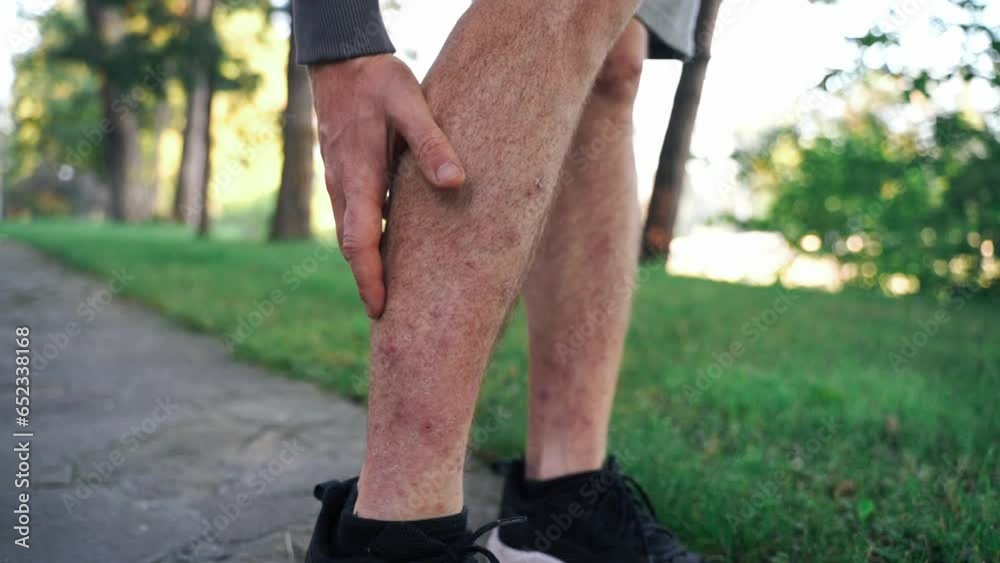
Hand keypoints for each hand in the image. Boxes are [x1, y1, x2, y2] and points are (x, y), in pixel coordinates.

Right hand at [310, 54, 464, 317]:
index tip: (380, 310)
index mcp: (359, 177)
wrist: (340, 59)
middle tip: (389, 317)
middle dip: (368, 283)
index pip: (360, 242)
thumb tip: (455, 183)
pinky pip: (353, 217)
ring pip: (351, 234)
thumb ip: (432, 143)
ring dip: (367, 265)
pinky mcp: (344, 175)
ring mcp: (339, 181)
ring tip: (392, 293)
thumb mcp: (411, 104)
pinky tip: (390, 248)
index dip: (369, 279)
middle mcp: (344, 186)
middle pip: (352, 248)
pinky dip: (366, 240)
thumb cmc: (378, 80)